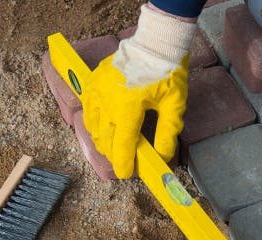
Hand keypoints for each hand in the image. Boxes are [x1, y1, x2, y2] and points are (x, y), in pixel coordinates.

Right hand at [80, 4, 194, 177]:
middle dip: (115, 155)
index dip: (123, 164)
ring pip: (93, 128)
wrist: (154, 42)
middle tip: (126, 162)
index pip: (121, 146)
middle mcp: (107, 101)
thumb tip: (162, 158)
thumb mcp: (174, 105)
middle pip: (105, 140)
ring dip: (104, 141)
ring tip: (115, 148)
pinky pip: (87, 112)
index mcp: (128, 108)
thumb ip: (167, 134)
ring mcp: (96, 91)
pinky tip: (105, 129)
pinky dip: (95, 124)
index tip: (125, 175)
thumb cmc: (167, 73)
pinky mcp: (92, 83)